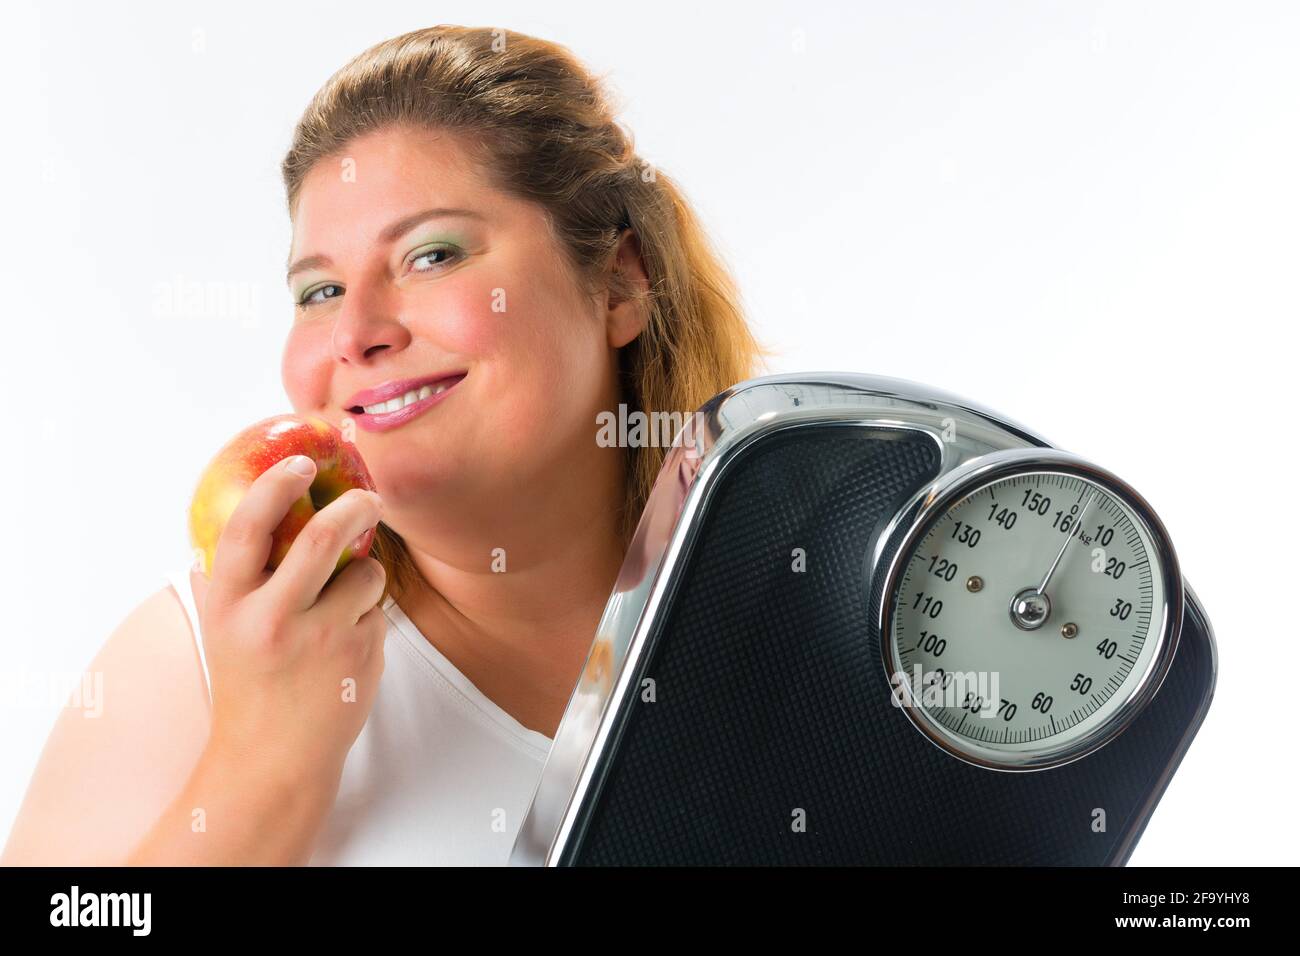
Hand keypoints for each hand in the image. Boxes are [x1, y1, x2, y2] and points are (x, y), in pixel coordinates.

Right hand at [189, 454, 386, 792]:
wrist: (272, 761)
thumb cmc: (248, 684)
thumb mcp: (221, 630)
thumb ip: (225, 577)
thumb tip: (242, 512)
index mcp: (229, 605)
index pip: (247, 528)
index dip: (275, 485)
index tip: (300, 462)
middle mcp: (271, 619)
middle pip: (322, 537)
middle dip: (355, 506)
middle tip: (370, 498)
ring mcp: (320, 639)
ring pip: (364, 573)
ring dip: (366, 574)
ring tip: (344, 604)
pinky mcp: (360, 655)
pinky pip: (378, 609)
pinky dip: (370, 613)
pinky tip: (346, 646)